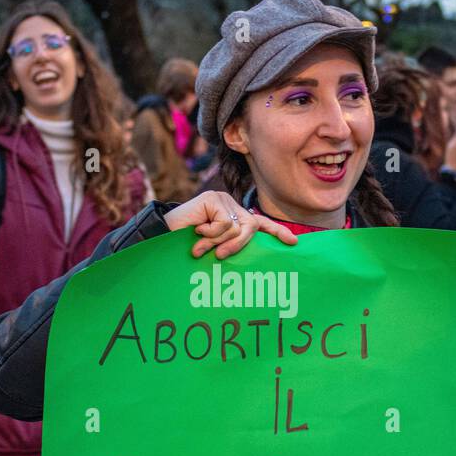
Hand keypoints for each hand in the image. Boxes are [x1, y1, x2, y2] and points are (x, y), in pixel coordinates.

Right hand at [164, 190, 297, 258]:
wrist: (162, 238)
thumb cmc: (186, 248)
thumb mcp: (214, 250)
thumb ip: (232, 246)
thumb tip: (257, 254)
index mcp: (233, 218)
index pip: (259, 223)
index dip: (276, 232)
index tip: (293, 242)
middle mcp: (230, 207)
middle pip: (251, 227)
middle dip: (238, 245)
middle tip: (219, 256)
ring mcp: (222, 200)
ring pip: (238, 227)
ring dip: (218, 242)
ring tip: (200, 246)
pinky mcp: (213, 199)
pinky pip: (226, 223)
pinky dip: (212, 233)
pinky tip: (197, 232)